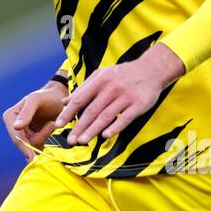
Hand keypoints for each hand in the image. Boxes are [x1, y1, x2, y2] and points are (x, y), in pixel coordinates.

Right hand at [2, 80, 69, 159]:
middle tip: (52, 124)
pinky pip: (39, 147)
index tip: (34, 159)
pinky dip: (48, 141)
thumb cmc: (47, 96)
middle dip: (39, 137)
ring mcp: (24, 134)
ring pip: (33, 147)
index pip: (16, 137)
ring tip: (52, 122)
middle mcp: (14, 127)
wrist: (60, 98)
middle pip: (24, 144)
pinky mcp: (33, 139)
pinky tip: (52, 129)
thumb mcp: (37, 100)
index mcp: (10, 117)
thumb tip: (15, 127)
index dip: (25, 148)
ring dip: (45, 137)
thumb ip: (27, 112)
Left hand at [55, 43, 184, 145]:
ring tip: (83, 141)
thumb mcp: (101, 76)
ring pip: (106, 116)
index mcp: (100, 81)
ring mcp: (126, 96)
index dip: (68, 113)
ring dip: (93, 130)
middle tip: (70, 140)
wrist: (151, 69)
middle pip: (92, 110)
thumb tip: (64, 102)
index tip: (59, 124)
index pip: (80, 99)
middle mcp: (111, 88)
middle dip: (79, 126)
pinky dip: (115, 127)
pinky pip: (125, 118)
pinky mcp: (139, 104)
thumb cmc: (122, 75)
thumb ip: (83, 89)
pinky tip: (106, 136)